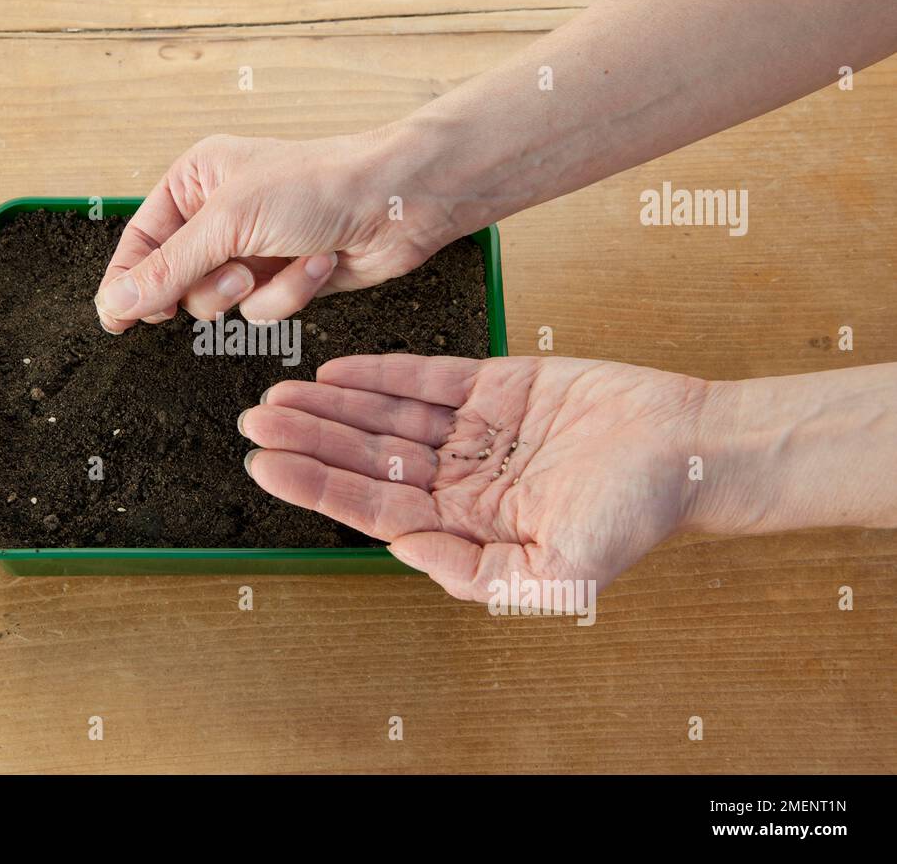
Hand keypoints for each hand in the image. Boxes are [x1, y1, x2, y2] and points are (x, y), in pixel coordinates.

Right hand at [93, 131, 467, 332]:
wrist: (396, 203)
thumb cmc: (319, 186)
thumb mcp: (230, 223)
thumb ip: (169, 268)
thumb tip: (117, 301)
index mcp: (194, 182)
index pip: (140, 241)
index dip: (128, 282)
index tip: (117, 319)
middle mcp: (218, 216)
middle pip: (175, 282)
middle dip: (208, 287)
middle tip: (236, 274)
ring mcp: (251, 250)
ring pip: (220, 305)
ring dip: (256, 291)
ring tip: (284, 259)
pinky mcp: (283, 278)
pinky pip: (262, 311)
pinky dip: (290, 294)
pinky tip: (317, 263)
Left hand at [239, 354, 710, 601]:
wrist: (691, 446)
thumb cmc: (635, 513)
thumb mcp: (561, 572)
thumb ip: (477, 574)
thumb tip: (401, 551)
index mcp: (469, 524)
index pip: (375, 503)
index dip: (317, 483)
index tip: (265, 464)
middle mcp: (463, 479)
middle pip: (368, 456)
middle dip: (309, 440)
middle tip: (254, 421)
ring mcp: (476, 431)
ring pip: (387, 416)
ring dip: (332, 405)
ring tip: (278, 394)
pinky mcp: (497, 386)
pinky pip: (427, 378)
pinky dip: (383, 373)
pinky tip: (336, 371)